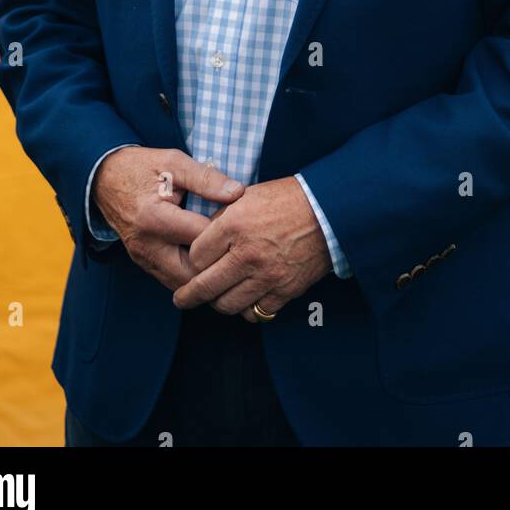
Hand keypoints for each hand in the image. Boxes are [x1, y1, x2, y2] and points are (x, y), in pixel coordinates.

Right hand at [92, 147, 244, 294]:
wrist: (104, 178)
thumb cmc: (141, 167)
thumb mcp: (174, 162)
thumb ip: (206, 178)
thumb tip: (237, 192)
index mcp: (154, 219)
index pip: (202, 238)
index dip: (227, 233)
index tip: (242, 223)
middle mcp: (147, 245)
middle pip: (193, 272)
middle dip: (218, 262)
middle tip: (237, 245)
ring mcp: (143, 258)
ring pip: (183, 282)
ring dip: (205, 272)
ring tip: (225, 253)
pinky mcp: (142, 263)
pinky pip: (172, 279)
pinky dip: (191, 272)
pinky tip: (206, 257)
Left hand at [172, 177, 332, 322]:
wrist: (327, 211)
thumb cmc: (286, 199)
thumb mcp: (246, 197)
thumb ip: (221, 219)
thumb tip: (200, 240)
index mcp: (234, 225)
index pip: (195, 256)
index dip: (190, 261)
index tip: (191, 264)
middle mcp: (247, 254)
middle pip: (205, 287)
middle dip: (188, 296)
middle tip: (182, 299)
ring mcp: (266, 276)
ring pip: (227, 305)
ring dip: (218, 303)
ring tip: (215, 298)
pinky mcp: (284, 290)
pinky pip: (256, 312)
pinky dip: (247, 309)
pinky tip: (245, 299)